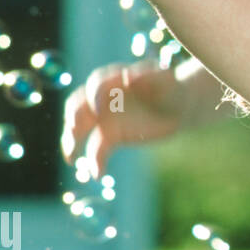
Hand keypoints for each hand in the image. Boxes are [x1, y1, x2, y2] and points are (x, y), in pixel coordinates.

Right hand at [61, 61, 186, 174]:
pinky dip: (95, 162)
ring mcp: (104, 119)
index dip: (94, 95)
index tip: (97, 108)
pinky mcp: (110, 136)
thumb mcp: (164, 77)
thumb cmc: (170, 86)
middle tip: (75, 131)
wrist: (178, 106)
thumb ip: (146, 74)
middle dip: (74, 118)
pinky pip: (96, 150)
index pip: (95, 84)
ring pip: (80, 131)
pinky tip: (98, 175)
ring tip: (71, 158)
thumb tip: (127, 76)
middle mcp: (102, 98)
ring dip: (71, 143)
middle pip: (78, 107)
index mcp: (113, 79)